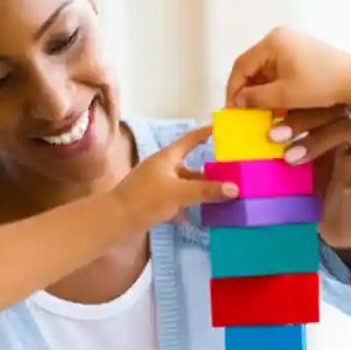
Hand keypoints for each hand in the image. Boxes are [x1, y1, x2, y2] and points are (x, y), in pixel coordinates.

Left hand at [112, 126, 237, 228]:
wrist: (114, 220)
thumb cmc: (146, 199)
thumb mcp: (179, 193)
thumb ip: (207, 191)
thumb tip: (236, 188)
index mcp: (167, 158)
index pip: (190, 140)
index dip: (205, 134)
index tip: (221, 129)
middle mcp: (162, 168)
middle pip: (190, 167)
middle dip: (209, 172)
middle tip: (231, 176)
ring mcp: (156, 185)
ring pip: (184, 185)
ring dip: (199, 191)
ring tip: (221, 198)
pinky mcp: (152, 202)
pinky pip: (176, 200)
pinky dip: (188, 206)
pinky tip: (200, 216)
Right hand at [225, 27, 350, 109]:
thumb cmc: (321, 85)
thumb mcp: (285, 95)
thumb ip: (256, 98)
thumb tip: (237, 101)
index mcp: (273, 42)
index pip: (241, 66)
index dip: (233, 89)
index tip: (231, 110)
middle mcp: (280, 38)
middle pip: (252, 67)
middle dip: (246, 91)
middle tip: (241, 113)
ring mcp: (291, 45)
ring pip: (265, 71)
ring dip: (260, 92)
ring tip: (257, 112)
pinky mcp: (301, 55)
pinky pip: (278, 72)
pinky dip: (273, 88)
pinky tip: (273, 105)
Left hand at [270, 106, 350, 249]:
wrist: (342, 230)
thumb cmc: (316, 197)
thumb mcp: (293, 174)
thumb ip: (276, 155)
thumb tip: (238, 142)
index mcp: (328, 126)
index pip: (312, 104)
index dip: (287, 106)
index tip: (261, 115)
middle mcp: (350, 130)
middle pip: (330, 108)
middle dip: (301, 117)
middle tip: (272, 136)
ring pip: (349, 126)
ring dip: (318, 139)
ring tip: (291, 158)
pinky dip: (343, 165)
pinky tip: (323, 177)